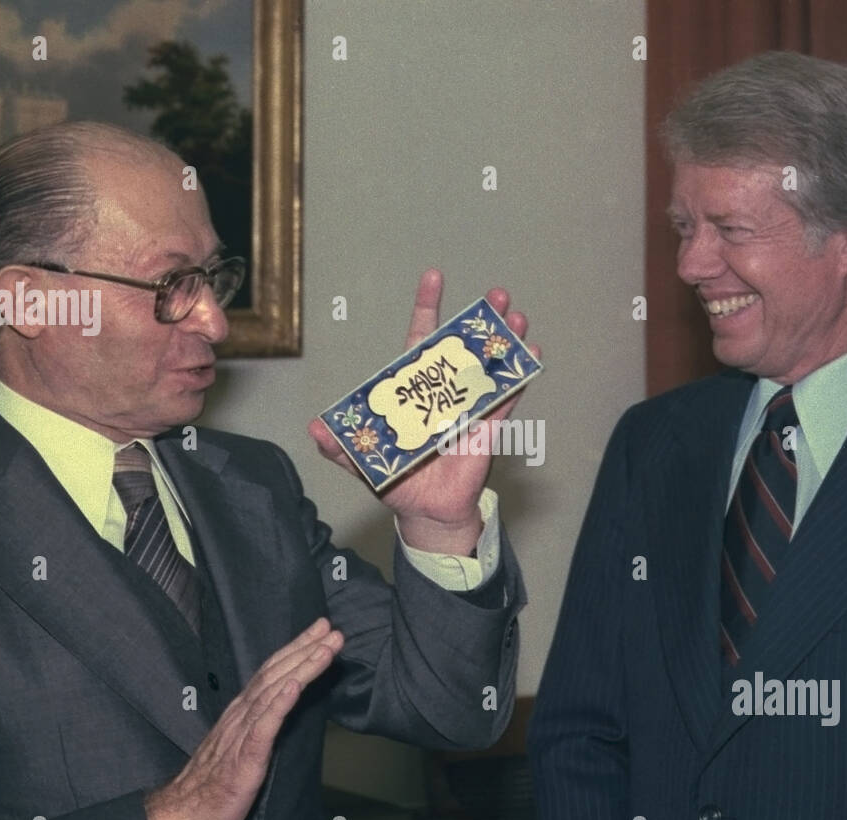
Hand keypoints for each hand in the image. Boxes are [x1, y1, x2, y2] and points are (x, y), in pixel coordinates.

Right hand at [144, 618, 343, 819]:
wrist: (181, 816)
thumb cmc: (213, 785)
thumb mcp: (243, 746)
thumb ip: (261, 723)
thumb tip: (283, 702)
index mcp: (242, 713)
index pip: (271, 672)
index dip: (296, 648)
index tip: (320, 629)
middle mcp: (241, 717)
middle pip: (275, 674)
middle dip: (305, 649)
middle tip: (331, 628)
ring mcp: (241, 736)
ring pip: (273, 693)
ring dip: (301, 668)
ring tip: (324, 649)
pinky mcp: (244, 760)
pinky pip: (263, 728)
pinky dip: (279, 705)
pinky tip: (293, 687)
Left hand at [308, 268, 540, 554]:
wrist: (427, 514)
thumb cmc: (398, 483)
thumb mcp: (363, 461)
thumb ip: (341, 446)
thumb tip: (316, 428)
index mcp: (415, 393)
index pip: (421, 342)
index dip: (427, 309)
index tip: (434, 278)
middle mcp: (444, 393)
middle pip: (463, 347)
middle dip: (479, 318)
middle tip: (497, 293)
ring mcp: (468, 408)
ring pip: (489, 366)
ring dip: (505, 340)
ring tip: (517, 315)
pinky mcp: (487, 429)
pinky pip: (505, 399)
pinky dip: (518, 378)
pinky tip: (531, 353)